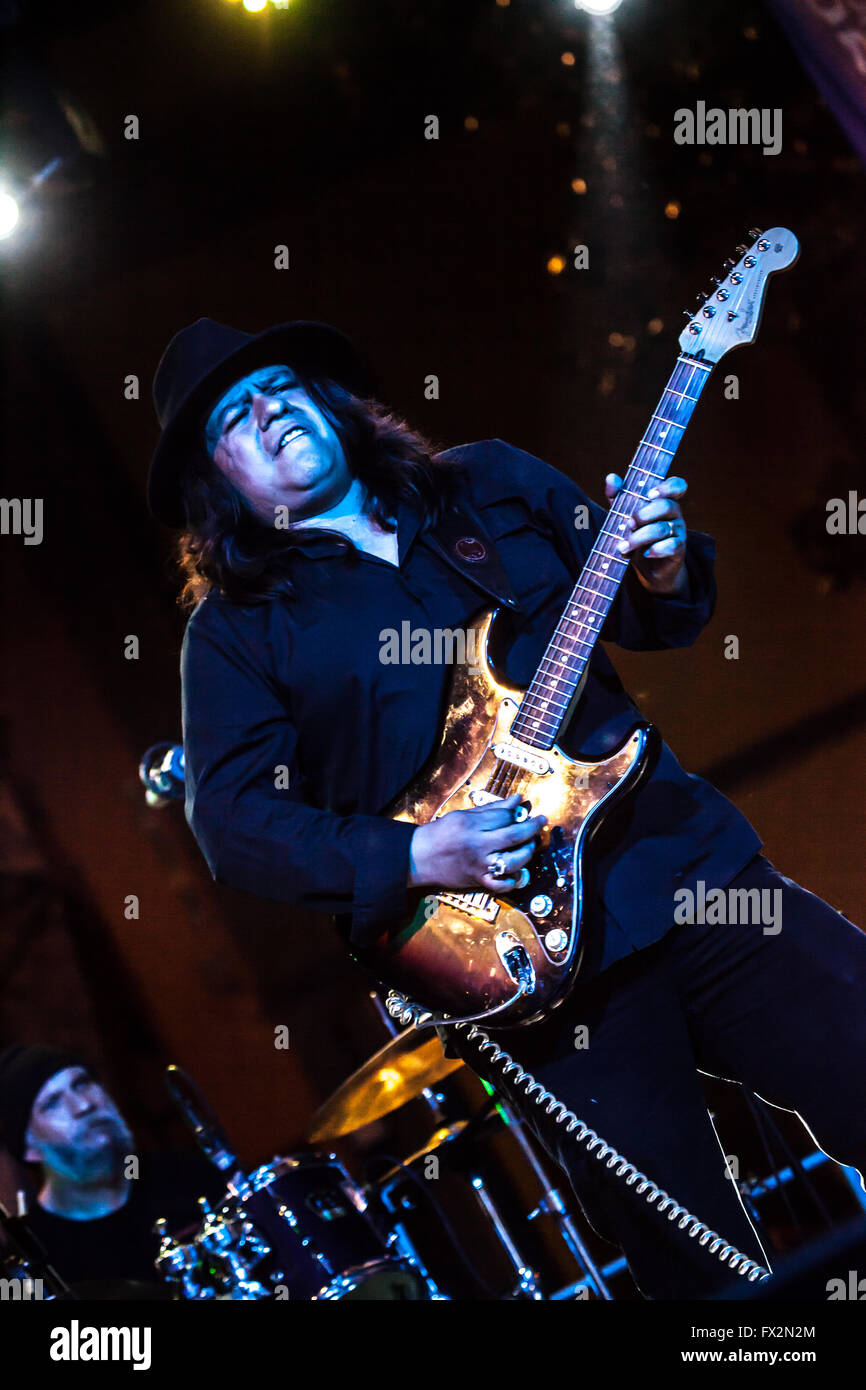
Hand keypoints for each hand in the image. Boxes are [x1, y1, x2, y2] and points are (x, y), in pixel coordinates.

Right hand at [408, 792, 547, 892]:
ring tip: (529, 845)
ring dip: (527, 852)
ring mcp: (479, 865)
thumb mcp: (463, 816)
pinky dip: (513, 880)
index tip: (525, 810)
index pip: (504, 817)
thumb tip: (516, 800)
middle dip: (532, 828)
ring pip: (513, 861)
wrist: (418, 857)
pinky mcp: (478, 881)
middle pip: (514, 836)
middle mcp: (478, 845)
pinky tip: (517, 871)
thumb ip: (492, 809)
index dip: (517, 812)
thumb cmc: (439, 834)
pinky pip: (502, 885)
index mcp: (472, 826)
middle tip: (541, 822)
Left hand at [605, 473, 688, 596]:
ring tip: (623, 546)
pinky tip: (646, 553)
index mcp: (664, 499)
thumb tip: (611, 477)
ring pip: (663, 528)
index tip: (650, 494)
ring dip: (639, 537)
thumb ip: (618, 495)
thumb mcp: (624, 513)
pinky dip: (656, 549)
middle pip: (665, 506)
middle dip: (643, 515)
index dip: (667, 487)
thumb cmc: (636, 532)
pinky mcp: (679, 549)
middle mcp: (675, 513)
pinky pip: (672, 546)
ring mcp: (679, 531)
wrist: (647, 564)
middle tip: (627, 524)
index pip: (677, 486)